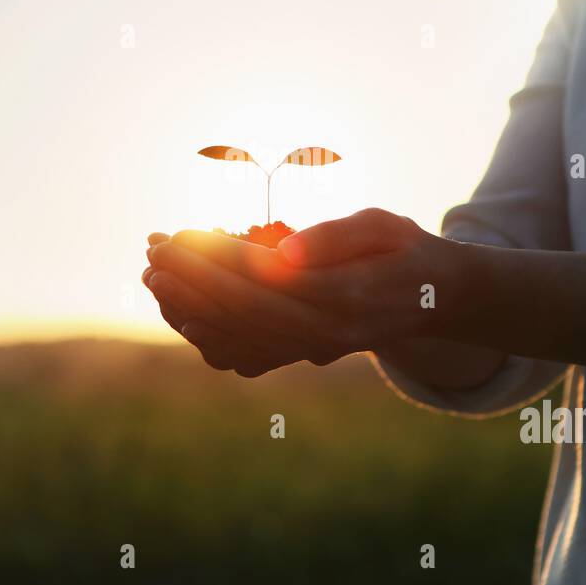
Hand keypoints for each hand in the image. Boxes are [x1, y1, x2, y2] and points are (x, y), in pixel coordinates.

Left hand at [142, 209, 463, 376]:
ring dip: (189, 308)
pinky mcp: (304, 357)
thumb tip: (284, 253)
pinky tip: (183, 315)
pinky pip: (248, 357)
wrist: (434, 297)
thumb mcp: (381, 226)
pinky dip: (210, 340)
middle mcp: (327, 333)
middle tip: (151, 249)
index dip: (211, 258)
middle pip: (241, 310)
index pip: (262, 279)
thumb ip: (335, 237)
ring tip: (154, 276)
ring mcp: (314, 351)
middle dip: (189, 279)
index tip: (173, 236)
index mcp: (345, 295)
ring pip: (238, 338)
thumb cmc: (403, 249)